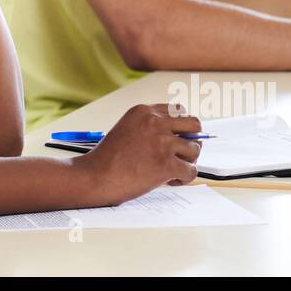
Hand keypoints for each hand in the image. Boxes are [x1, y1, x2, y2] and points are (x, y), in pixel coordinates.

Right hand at [76, 103, 203, 202]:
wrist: (95, 176)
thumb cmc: (109, 159)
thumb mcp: (128, 129)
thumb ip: (151, 127)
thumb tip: (183, 138)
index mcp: (144, 111)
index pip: (179, 110)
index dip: (181, 127)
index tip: (177, 139)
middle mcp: (155, 122)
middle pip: (194, 123)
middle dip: (192, 139)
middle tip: (183, 154)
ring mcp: (162, 142)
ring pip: (195, 149)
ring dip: (187, 162)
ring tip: (172, 171)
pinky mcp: (166, 163)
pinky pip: (191, 171)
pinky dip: (184, 178)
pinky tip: (171, 181)